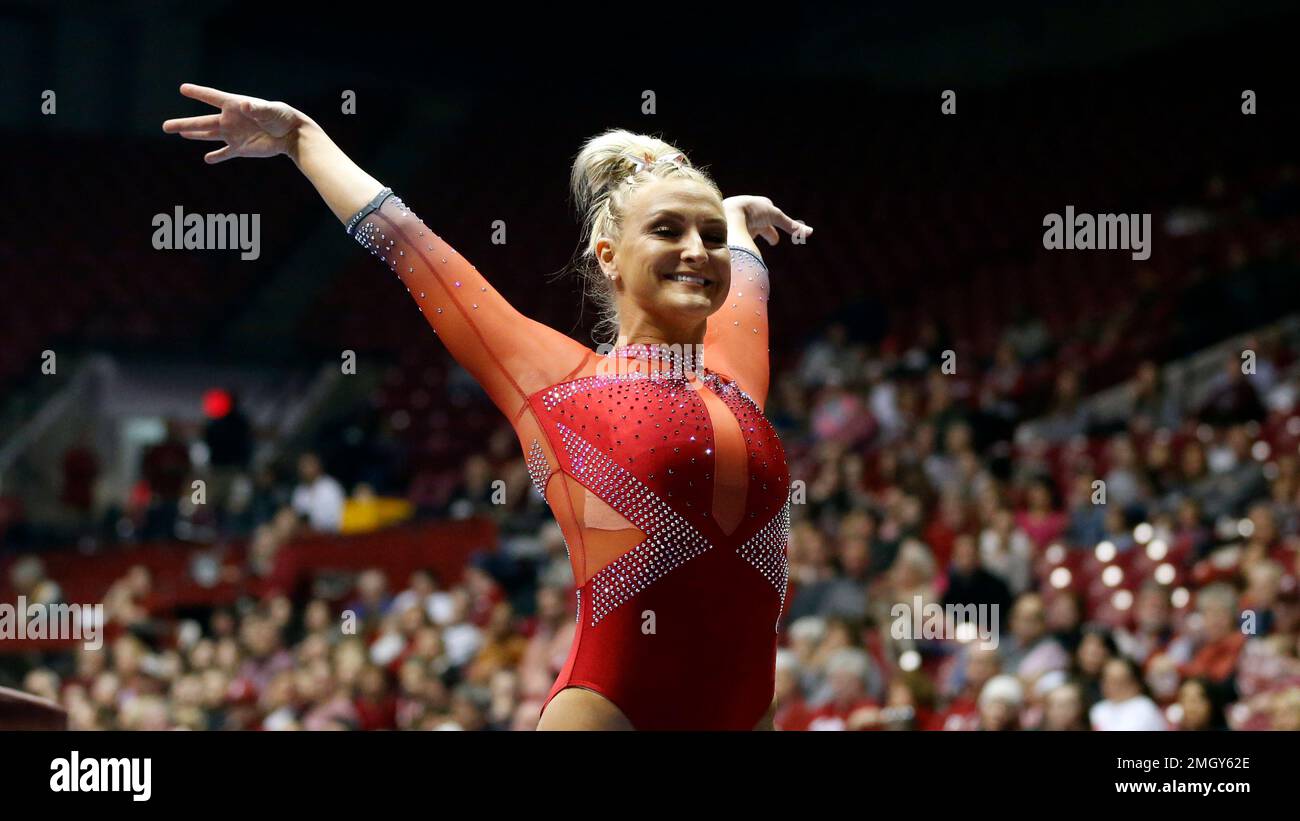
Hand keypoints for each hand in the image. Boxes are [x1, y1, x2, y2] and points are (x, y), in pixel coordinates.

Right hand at [162, 83, 306, 163]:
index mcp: (234, 105)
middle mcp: (230, 119)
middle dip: (184, 124)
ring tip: (179, 133)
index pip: (212, 97)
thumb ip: (257, 109)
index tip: (183, 88)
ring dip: (194, 135)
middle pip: (202, 122)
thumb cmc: (281, 117)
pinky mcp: (241, 148)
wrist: (292, 134)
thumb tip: (247, 105)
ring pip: (209, 135)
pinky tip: (207, 159)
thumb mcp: (270, 111)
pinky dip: (217, 156)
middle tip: (165, 126)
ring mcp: (234, 134)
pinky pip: (225, 153)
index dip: (198, 93)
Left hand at [723, 195, 813, 245]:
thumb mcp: (775, 217)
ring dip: (752, 237)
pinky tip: (740, 251)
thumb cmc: (753, 211)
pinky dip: (740, 244)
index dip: (774, 226)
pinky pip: (734, 238)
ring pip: (746, 230)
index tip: (776, 238)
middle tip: (773, 241)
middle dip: (767, 231)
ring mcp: (736, 221)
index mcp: (757, 207)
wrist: (728, 214)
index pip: (769, 215)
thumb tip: (811, 232)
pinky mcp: (727, 230)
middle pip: (759, 223)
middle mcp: (746, 213)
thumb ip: (792, 226)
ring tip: (754, 248)